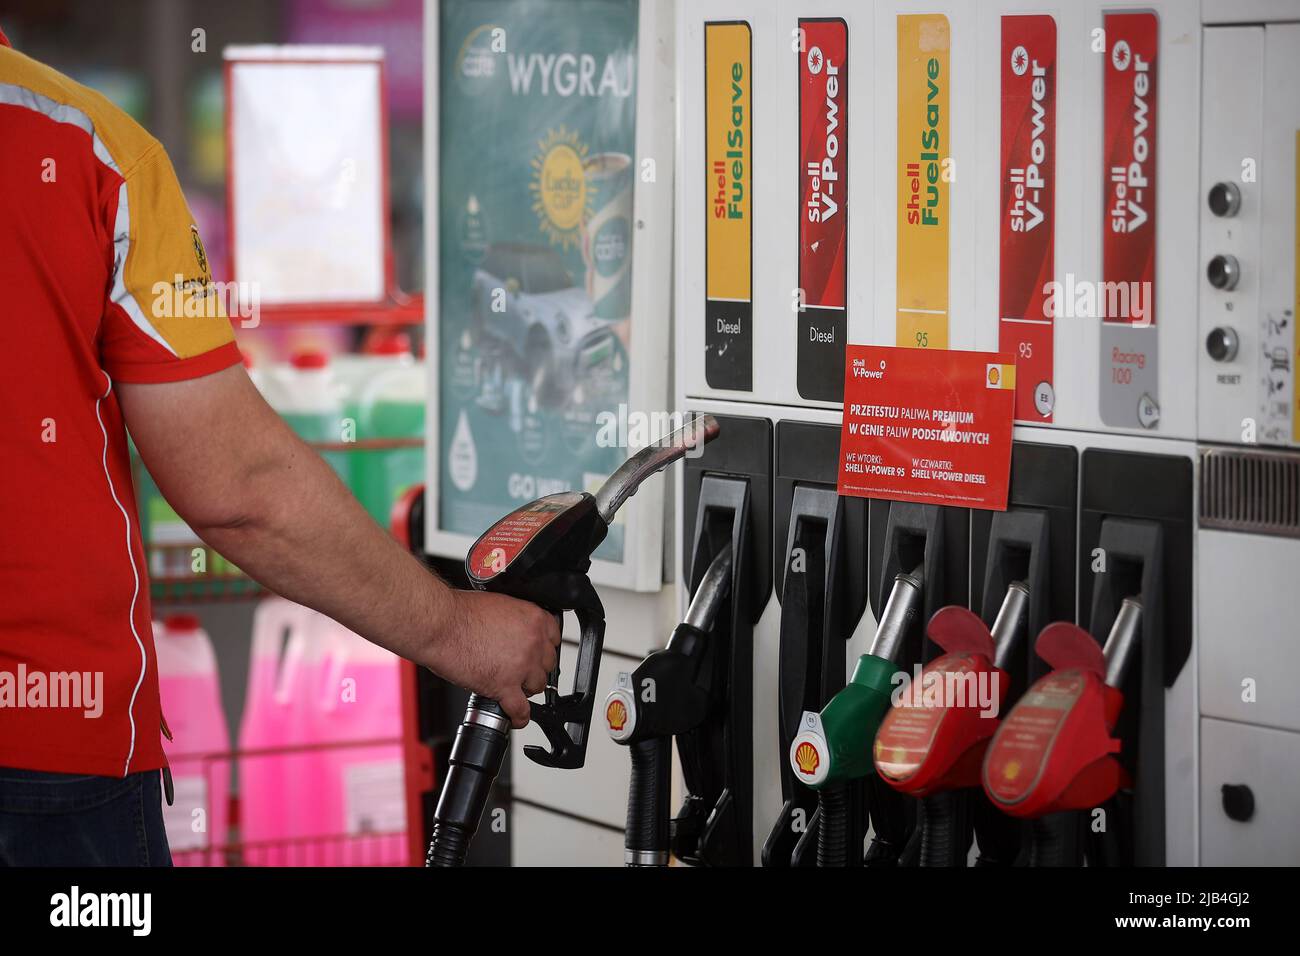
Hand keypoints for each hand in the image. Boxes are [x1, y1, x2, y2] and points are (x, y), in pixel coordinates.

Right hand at [433, 589, 561, 727]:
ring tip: (513, 688)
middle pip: (547, 665)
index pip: (554, 638)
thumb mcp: (499, 604)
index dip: (543, 648)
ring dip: (526, 689)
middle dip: (534, 669)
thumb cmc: (460, 613)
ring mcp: (521, 666)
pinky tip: (516, 717)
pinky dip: (519, 716)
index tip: (537, 654)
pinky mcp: (504, 686)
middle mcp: (533, 642)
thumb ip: (515, 620)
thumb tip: (514, 632)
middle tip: (520, 670)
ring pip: (537, 686)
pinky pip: (520, 709)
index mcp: (533, 619)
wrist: (440, 625)